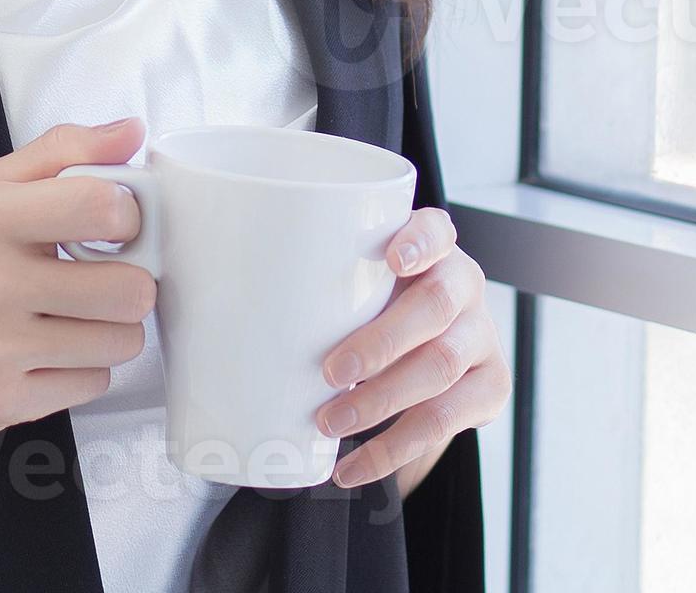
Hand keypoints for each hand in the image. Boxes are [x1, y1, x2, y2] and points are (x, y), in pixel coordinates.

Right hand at [0, 117, 157, 433]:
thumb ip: (63, 152)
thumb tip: (131, 132)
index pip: (98, 207)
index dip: (126, 214)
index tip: (115, 223)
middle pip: (128, 289)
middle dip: (130, 280)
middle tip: (106, 276)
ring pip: (120, 342)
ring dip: (113, 327)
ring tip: (80, 313)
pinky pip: (92, 385)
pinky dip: (83, 367)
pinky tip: (51, 348)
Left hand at [313, 206, 509, 490]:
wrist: (420, 366)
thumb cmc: (367, 316)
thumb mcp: (353, 290)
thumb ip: (309, 284)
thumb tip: (207, 289)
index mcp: (432, 251)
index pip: (437, 230)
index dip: (421, 241)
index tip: (391, 258)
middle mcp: (465, 287)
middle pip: (438, 305)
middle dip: (382, 341)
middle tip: (330, 371)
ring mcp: (482, 338)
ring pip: (442, 366)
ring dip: (381, 400)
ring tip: (329, 422)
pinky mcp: (489, 388)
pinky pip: (446, 422)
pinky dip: (393, 450)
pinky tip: (353, 467)